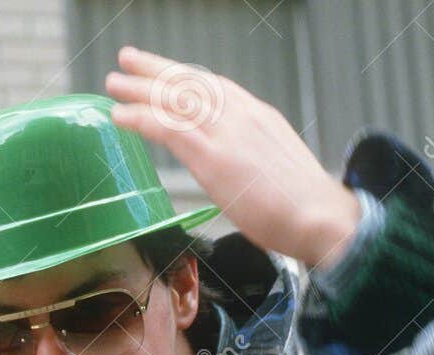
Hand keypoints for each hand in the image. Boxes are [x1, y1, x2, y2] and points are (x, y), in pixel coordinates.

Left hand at [104, 45, 360, 270]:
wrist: (320, 217)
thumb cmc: (300, 204)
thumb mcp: (271, 166)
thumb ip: (247, 156)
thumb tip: (231, 166)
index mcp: (257, 116)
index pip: (213, 86)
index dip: (183, 75)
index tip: (163, 70)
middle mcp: (241, 115)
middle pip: (190, 82)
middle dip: (156, 68)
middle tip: (127, 58)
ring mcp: (226, 133)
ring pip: (175, 99)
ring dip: (140, 89)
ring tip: (113, 82)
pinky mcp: (213, 156)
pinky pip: (168, 128)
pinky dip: (141, 118)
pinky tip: (120, 116)